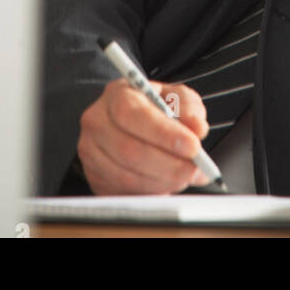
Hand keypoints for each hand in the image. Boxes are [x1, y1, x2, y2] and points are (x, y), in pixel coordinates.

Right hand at [76, 79, 210, 194]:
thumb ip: (189, 108)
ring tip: (184, 176)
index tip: (193, 146)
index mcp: (116, 95)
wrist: (131, 123)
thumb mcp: (175, 97)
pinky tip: (167, 184)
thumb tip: (197, 128)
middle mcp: (97, 122)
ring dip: (162, 181)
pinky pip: (124, 194)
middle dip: (168, 164)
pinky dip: (151, 193)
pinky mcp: (95, 179)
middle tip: (195, 169)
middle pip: (128, 150)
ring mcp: (92, 153)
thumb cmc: (154, 108)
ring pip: (126, 176)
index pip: (133, 114)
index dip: (163, 133)